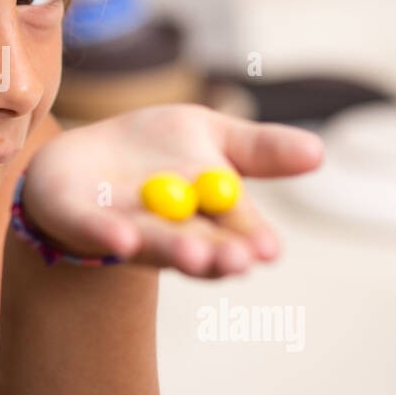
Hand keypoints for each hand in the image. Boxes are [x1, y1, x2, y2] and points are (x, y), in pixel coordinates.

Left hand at [20, 103, 324, 276]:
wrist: (80, 160)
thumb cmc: (153, 152)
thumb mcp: (207, 135)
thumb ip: (259, 149)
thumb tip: (319, 151)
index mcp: (205, 214)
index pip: (235, 232)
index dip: (251, 240)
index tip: (269, 249)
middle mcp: (168, 231)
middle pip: (197, 245)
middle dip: (216, 253)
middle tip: (236, 259)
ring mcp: (122, 228)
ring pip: (151, 243)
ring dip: (173, 250)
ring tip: (194, 253)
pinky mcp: (76, 220)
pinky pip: (91, 232)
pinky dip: (105, 236)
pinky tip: (121, 240)